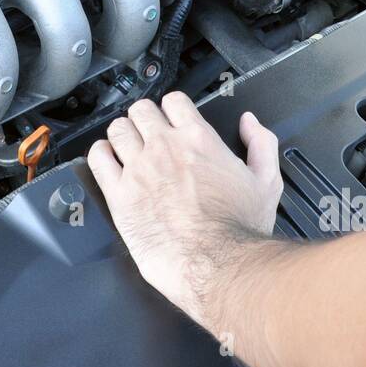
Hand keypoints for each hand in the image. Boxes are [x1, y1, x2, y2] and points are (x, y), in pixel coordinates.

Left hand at [87, 92, 282, 332]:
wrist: (216, 265)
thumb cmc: (239, 230)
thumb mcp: (267, 182)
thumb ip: (261, 144)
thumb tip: (249, 122)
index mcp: (197, 139)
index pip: (174, 101)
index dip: (172, 108)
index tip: (171, 119)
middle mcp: (164, 148)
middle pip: (140, 111)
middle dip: (144, 119)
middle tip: (148, 134)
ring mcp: (138, 170)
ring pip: (117, 130)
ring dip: (122, 135)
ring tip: (127, 147)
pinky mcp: (119, 195)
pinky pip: (98, 159)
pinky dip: (100, 154)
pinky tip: (108, 161)